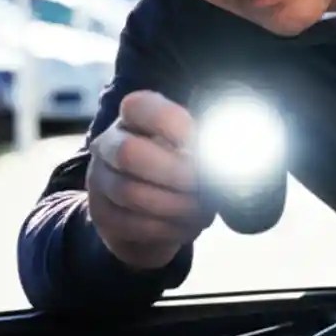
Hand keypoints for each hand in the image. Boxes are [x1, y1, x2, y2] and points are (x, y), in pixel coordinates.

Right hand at [86, 90, 212, 269]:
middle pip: (130, 153)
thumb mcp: (194, 146)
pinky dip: (167, 229)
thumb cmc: (180, 168)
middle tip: (206, 185)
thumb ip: (210, 143)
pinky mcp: (102, 215)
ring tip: (203, 210)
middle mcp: (108, 143)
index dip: (174, 125)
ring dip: (176, 206)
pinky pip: (133, 224)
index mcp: (133, 115)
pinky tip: (187, 225)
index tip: (207, 145)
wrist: (150, 211)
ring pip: (132, 193)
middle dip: (176, 173)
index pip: (140, 107)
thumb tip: (236, 153)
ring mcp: (100, 180)